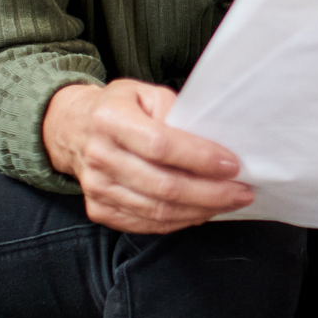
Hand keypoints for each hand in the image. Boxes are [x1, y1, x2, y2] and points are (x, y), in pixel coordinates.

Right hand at [42, 80, 252, 233]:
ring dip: (201, 210)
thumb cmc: (122, 108)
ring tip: (230, 202)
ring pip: (157, 211)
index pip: (160, 145)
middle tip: (243, 191)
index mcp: (110, 119)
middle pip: (163, 185)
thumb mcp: (146, 93)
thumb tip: (213, 140)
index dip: (200, 158)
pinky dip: (180, 221)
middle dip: (210, 193)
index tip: (233, 165)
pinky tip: (203, 211)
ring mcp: (96, 187)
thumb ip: (176, 112)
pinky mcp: (99, 209)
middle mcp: (98, 156)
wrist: (74, 129)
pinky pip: (145, 224)